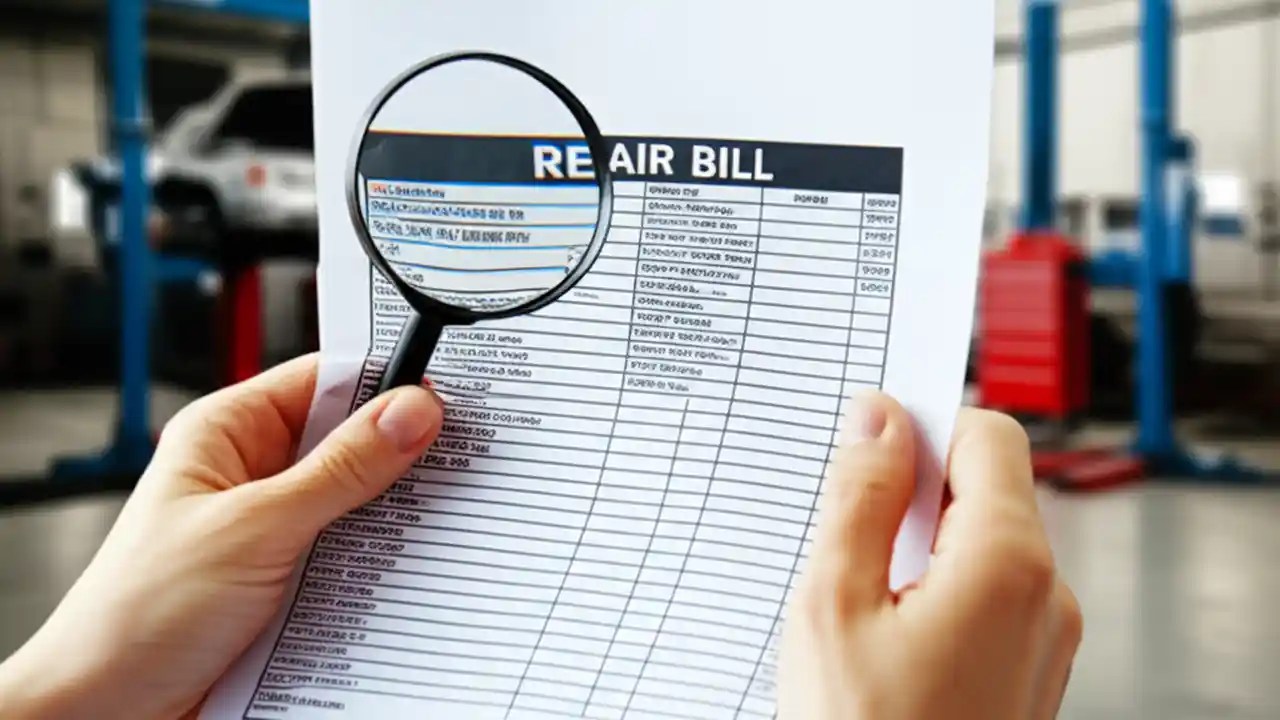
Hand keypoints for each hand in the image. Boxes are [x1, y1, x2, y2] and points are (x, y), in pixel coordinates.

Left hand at [0, 355, 443, 719]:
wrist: (106, 713)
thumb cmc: (139, 614)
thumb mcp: (256, 528)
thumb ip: (341, 471)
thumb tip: (411, 412)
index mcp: (229, 433)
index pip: (325, 381)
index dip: (385, 383)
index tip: (447, 397)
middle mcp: (253, 474)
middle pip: (349, 443)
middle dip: (400, 457)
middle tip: (457, 464)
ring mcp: (273, 529)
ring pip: (357, 504)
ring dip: (392, 517)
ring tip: (435, 523)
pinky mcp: (289, 582)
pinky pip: (352, 557)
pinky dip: (381, 565)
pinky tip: (405, 572)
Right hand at [778, 393, 1081, 719]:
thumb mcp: (834, 603)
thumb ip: (860, 499)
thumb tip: (878, 422)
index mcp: (1008, 563)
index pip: (988, 436)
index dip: (924, 423)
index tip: (867, 437)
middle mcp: (1047, 594)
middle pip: (987, 487)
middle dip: (913, 488)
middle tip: (840, 521)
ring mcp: (1045, 637)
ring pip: (983, 542)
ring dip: (919, 541)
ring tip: (853, 586)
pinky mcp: (1028, 669)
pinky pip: (988, 593)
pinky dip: (936, 585)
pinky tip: (881, 623)